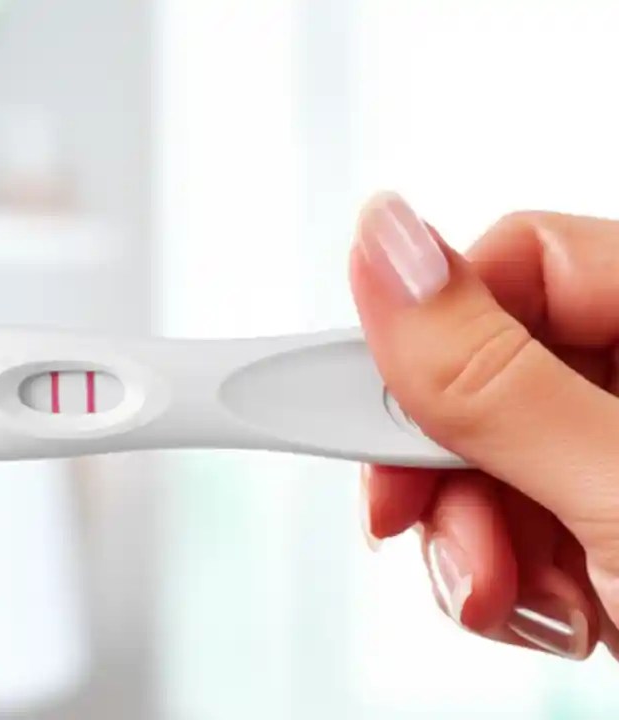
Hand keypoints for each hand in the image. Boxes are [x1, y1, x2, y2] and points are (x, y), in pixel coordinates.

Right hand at [352, 193, 618, 661]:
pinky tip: (563, 611)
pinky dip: (520, 575)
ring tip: (520, 598)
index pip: (522, 261)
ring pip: (500, 456)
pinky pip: (532, 519)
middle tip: (421, 525)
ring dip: (478, 538)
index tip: (354, 410)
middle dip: (447, 464)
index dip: (428, 332)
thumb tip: (386, 244)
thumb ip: (495, 374)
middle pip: (495, 368)